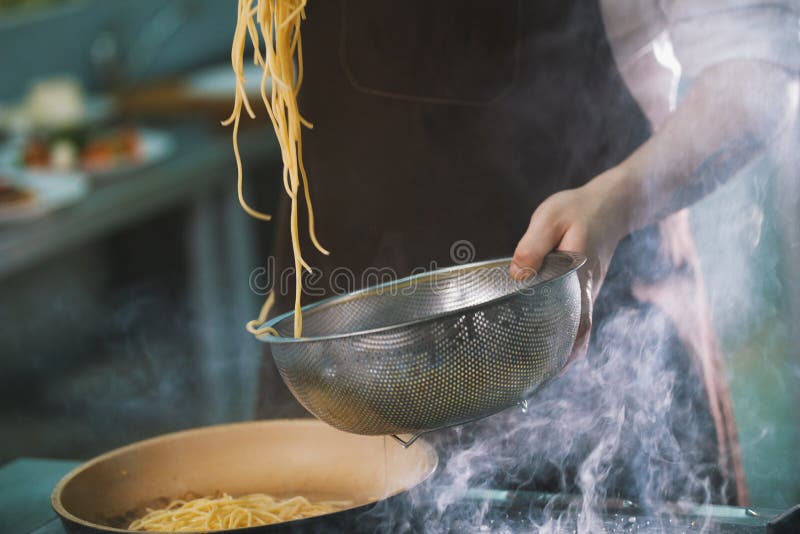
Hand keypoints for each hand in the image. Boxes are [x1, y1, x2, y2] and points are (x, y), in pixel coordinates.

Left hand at [509, 171, 627, 363]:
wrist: (612, 204)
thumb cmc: (578, 209)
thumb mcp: (550, 218)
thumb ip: (532, 246)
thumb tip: (516, 276)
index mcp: (580, 275)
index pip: (579, 322)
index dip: (568, 350)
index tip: (551, 372)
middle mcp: (587, 289)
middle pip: (578, 334)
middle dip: (560, 361)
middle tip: (531, 382)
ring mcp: (587, 291)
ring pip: (576, 327)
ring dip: (559, 349)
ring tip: (529, 369)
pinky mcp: (582, 288)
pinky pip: (572, 316)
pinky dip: (560, 332)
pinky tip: (538, 339)